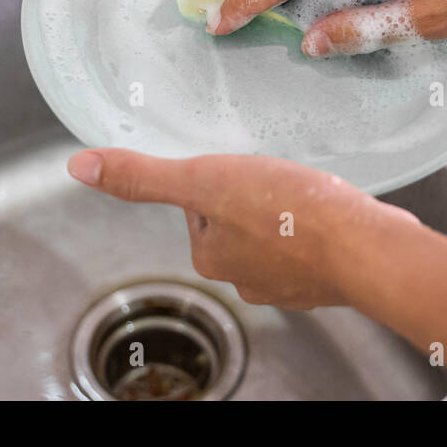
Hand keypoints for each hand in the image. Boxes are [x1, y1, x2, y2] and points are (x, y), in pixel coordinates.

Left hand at [67, 148, 421, 309]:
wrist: (366, 248)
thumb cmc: (291, 213)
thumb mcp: (205, 179)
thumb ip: (144, 176)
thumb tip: (80, 167)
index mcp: (210, 255)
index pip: (200, 202)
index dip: (219, 175)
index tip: (242, 166)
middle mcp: (244, 276)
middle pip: (237, 214)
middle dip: (255, 190)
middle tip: (278, 173)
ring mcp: (289, 280)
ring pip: (276, 228)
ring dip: (288, 208)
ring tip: (307, 190)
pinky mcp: (326, 276)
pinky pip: (313, 241)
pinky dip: (319, 224)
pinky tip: (331, 209)